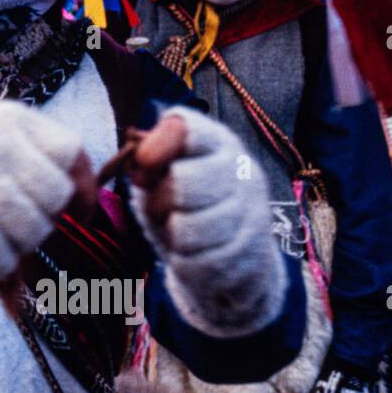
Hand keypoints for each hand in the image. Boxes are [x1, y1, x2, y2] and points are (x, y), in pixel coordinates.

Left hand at [128, 107, 284, 335]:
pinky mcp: (248, 256)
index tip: (143, 162)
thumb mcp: (166, 176)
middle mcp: (243, 173)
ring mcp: (251, 215)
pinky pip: (195, 260)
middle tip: (162, 209)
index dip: (160, 144)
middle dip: (160, 200)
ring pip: (187, 227)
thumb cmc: (190, 206)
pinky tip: (193, 254)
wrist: (239, 258)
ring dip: (172, 233)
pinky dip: (183, 260)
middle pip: (183, 182)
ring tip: (179, 231)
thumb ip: (151, 162)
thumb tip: (140, 160)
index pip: (191, 131)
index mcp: (219, 145)